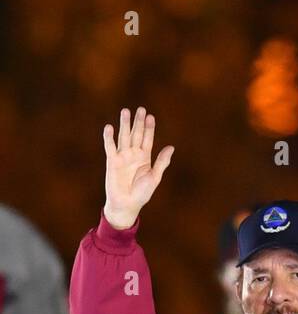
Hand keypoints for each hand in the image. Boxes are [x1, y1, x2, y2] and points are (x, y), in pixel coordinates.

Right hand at [103, 106, 173, 229]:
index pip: (147, 139)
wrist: (127, 204)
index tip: (151, 116)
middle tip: (140, 109)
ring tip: (125, 111)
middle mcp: (133, 154)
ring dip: (125, 124)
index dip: (149, 128)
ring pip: (124, 137)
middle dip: (138, 122)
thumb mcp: (154, 178)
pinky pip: (110, 147)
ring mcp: (122, 156)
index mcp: (145, 157)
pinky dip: (109, 137)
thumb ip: (162, 162)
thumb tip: (171, 147)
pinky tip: (109, 127)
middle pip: (136, 134)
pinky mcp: (112, 161)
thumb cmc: (142, 194)